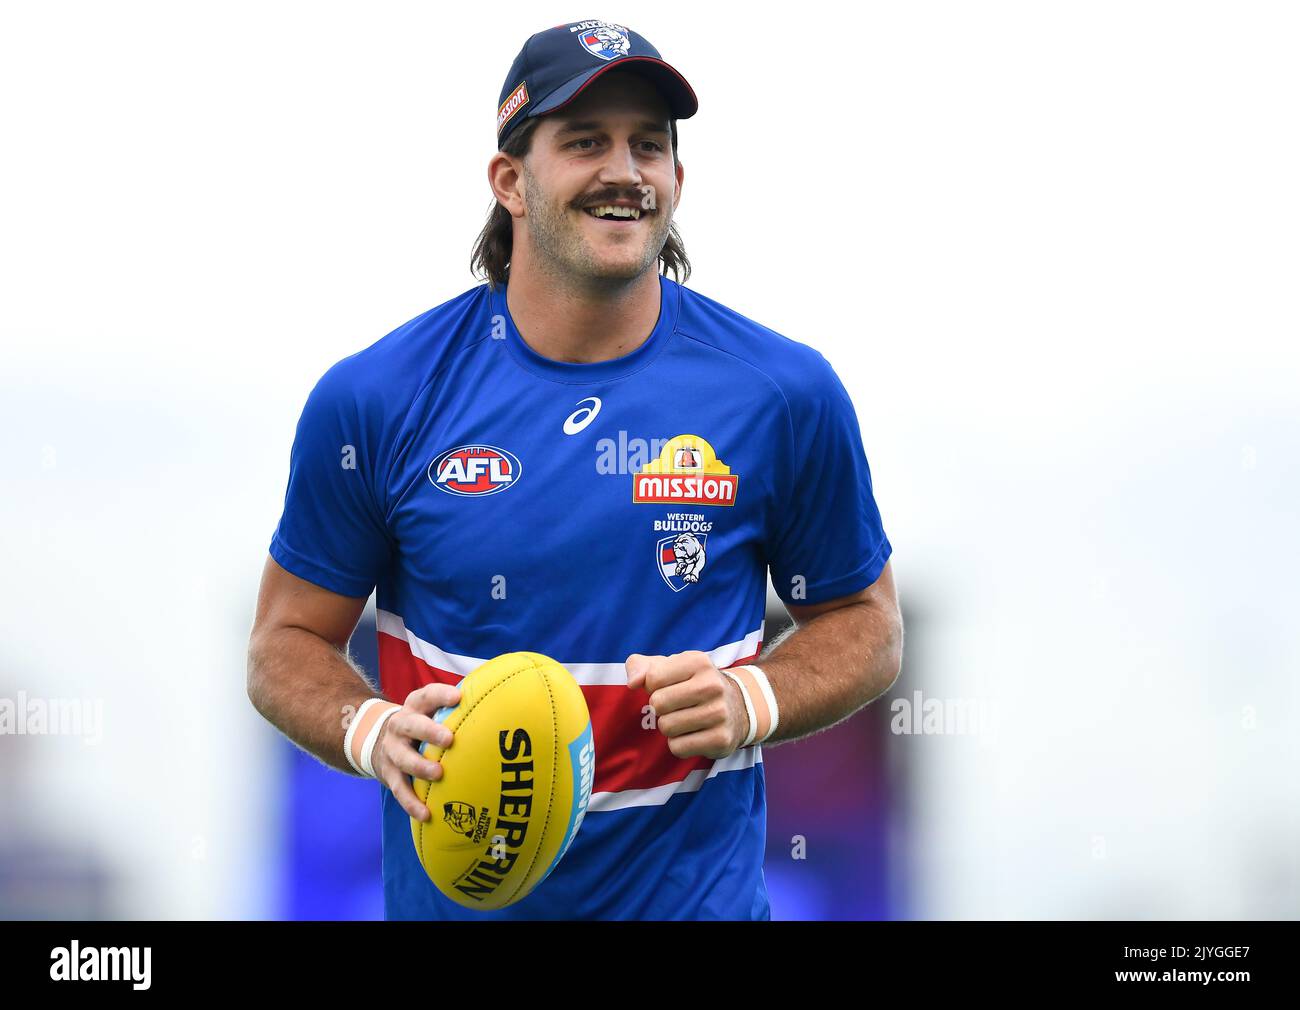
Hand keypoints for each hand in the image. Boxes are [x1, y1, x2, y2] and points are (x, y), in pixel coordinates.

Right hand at [372, 682, 460, 821]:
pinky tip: (426, 814)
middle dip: (429, 731)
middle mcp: (400, 726)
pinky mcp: (389, 774)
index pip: (426, 696)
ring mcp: (392, 750)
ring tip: (438, 774)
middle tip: (448, 739)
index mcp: (415, 707)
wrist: (379, 740)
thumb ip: (456, 710)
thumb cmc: (421, 724)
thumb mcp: (431, 710)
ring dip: (420, 766)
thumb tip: (498, 708)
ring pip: (403, 758)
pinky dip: (411, 803)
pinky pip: (399, 790)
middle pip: (412, 725)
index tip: (457, 697)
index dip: (440, 695)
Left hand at [625, 651, 748, 759]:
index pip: (652, 679)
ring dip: (669, 726)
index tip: (669, 687)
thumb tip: (632, 683)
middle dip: (660, 708)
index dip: (653, 687)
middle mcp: (713, 685)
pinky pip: (678, 747)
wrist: (738, 707)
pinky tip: (693, 734)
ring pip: (667, 727)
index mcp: (698, 661)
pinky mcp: (721, 739)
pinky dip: (679, 744)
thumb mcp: (669, 667)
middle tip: (676, 706)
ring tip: (685, 720)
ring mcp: (720, 713)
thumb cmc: (692, 684)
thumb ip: (640, 666)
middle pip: (658, 704)